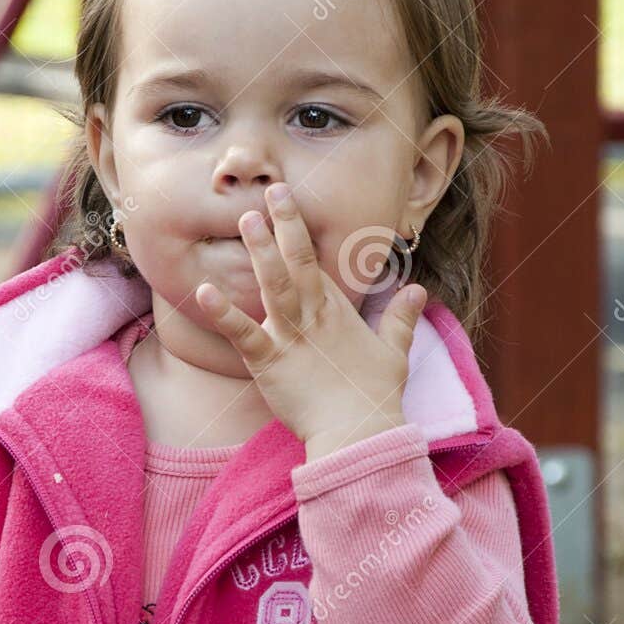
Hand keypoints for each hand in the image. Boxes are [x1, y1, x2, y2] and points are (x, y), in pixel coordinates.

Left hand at [193, 183, 427, 453]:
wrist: (360, 432)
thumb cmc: (375, 396)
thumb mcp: (393, 352)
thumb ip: (401, 318)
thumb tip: (419, 291)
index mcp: (336, 312)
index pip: (314, 263)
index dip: (298, 230)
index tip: (285, 200)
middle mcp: (313, 316)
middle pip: (297, 262)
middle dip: (284, 225)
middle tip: (270, 191)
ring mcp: (290, 336)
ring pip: (274, 285)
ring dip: (260, 251)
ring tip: (246, 219)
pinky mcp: (269, 362)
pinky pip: (242, 333)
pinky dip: (223, 312)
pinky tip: (204, 290)